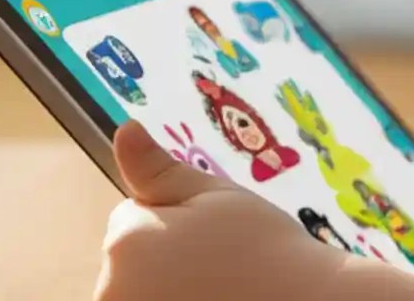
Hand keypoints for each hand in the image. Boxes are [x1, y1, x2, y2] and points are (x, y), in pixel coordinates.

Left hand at [96, 121, 343, 300]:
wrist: (302, 300)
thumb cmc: (261, 244)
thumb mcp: (214, 194)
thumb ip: (158, 170)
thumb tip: (124, 129)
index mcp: (124, 243)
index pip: (131, 214)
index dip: (175, 216)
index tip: (213, 232)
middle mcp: (111, 291)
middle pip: (130, 256)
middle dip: (165, 252)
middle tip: (219, 260)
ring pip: (142, 284)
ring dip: (169, 282)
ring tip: (220, 284)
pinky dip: (179, 299)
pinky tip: (214, 298)